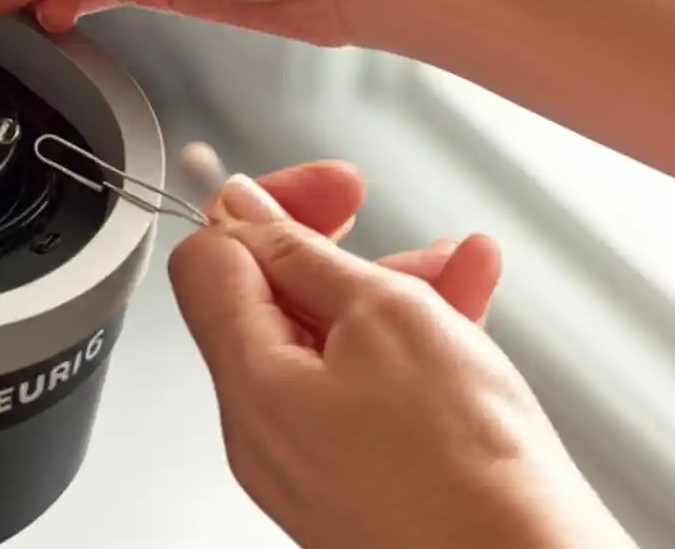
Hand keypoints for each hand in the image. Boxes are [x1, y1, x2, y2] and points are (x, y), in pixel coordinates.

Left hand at [167, 177, 636, 548]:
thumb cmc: (466, 470)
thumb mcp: (388, 318)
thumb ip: (303, 255)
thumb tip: (245, 211)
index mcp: (248, 383)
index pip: (208, 264)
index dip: (259, 213)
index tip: (319, 194)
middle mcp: (260, 428)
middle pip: (270, 304)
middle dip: (336, 252)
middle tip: (387, 225)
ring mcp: (303, 459)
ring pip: (327, 344)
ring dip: (387, 293)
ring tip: (459, 273)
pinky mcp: (349, 479)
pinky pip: (357, 392)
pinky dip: (403, 348)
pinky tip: (462, 316)